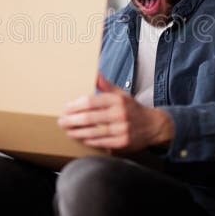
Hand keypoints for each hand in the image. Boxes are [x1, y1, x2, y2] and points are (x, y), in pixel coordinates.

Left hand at [57, 73, 173, 152]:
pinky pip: (101, 142)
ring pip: (93, 132)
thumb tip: (95, 72)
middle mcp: (120, 114)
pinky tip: (81, 138)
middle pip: (89, 118)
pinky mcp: (123, 142)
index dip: (76, 106)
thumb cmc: (131, 108)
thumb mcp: (121, 94)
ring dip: (77, 132)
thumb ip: (106, 85)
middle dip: (72, 120)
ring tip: (67, 130)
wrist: (153, 126)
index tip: (66, 108)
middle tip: (61, 121)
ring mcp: (122, 129)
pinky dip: (89, 141)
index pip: (91, 102)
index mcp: (117, 100)